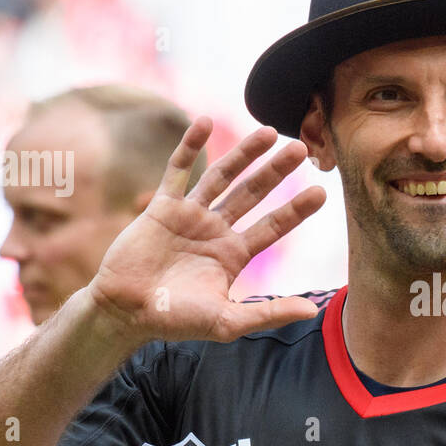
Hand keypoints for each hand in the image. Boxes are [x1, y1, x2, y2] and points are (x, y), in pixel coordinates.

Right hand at [87, 118, 325, 347]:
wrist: (124, 312)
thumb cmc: (174, 321)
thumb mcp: (227, 322)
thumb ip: (268, 314)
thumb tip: (313, 310)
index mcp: (234, 254)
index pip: (273, 226)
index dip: (296, 209)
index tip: (321, 192)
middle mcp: (216, 230)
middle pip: (253, 194)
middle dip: (276, 172)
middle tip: (301, 148)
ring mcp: (189, 216)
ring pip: (222, 177)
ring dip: (244, 154)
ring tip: (269, 131)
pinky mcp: (161, 207)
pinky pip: (177, 171)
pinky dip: (190, 147)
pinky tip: (204, 122)